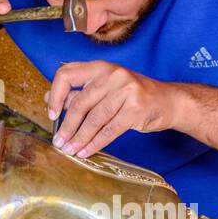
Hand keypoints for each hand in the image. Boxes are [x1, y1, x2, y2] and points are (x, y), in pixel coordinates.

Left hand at [45, 61, 180, 158]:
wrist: (168, 101)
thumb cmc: (132, 95)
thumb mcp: (105, 88)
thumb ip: (79, 92)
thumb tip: (49, 98)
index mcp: (100, 67)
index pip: (67, 74)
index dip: (56, 95)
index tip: (52, 114)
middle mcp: (112, 74)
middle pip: (81, 103)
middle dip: (67, 126)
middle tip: (59, 142)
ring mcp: (126, 90)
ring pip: (94, 119)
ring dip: (79, 138)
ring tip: (70, 150)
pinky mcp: (136, 109)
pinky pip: (109, 130)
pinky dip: (95, 143)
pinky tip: (86, 151)